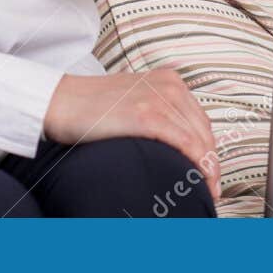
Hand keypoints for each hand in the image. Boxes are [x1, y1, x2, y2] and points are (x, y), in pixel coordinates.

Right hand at [41, 68, 219, 197]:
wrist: (59, 102)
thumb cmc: (90, 108)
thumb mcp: (133, 100)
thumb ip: (156, 113)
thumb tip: (174, 146)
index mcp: (168, 81)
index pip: (199, 120)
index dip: (209, 149)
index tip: (211, 172)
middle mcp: (169, 86)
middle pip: (203, 131)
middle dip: (212, 162)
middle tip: (213, 188)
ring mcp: (159, 99)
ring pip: (198, 139)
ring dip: (207, 168)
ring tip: (208, 191)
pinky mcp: (147, 116)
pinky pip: (184, 142)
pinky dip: (195, 163)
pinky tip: (197, 179)